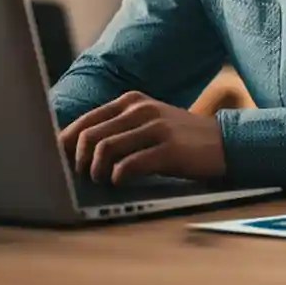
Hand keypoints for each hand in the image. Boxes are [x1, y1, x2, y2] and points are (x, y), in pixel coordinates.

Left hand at [58, 91, 226, 184]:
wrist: (224, 143)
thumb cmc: (180, 139)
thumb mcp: (148, 122)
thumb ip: (118, 129)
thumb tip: (77, 150)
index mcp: (132, 101)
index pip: (86, 120)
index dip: (68, 143)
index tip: (61, 162)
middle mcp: (141, 109)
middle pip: (91, 135)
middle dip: (79, 161)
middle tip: (84, 177)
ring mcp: (156, 128)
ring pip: (106, 149)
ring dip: (97, 172)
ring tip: (102, 181)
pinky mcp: (168, 149)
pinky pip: (129, 165)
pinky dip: (118, 177)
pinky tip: (120, 182)